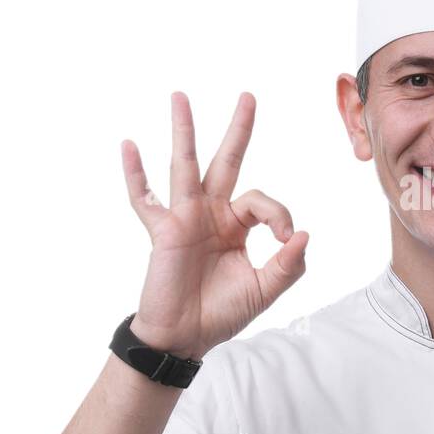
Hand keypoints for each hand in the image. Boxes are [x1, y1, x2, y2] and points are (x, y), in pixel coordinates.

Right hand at [120, 91, 308, 359]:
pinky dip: (135, 174)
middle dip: (239, 130)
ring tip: (180, 97)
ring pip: (185, 166)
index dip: (280, 215)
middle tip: (249, 96)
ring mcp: (184, 218)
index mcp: (237, 225)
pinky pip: (145, 199)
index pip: (262, 201)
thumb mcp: (265, 290)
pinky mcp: (162, 232)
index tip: (287, 239)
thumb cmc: (221, 313)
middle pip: (226, 162)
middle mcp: (212, 214)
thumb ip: (289, 266)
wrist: (184, 337)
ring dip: (183, 131)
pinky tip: (129, 145)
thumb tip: (304, 235)